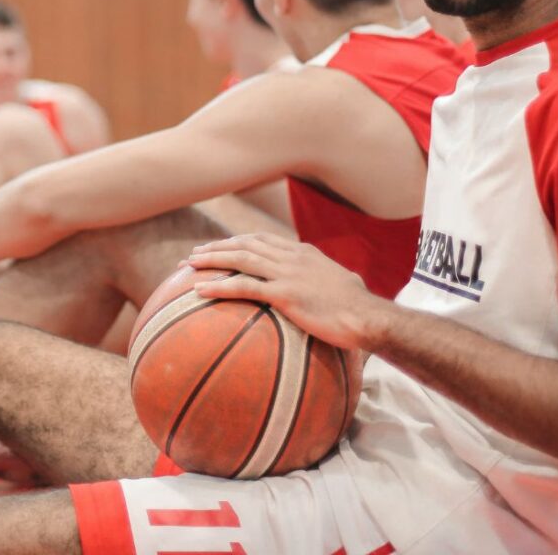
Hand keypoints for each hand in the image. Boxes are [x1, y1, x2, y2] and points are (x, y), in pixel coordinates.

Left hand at [188, 233, 388, 349]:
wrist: (368, 317)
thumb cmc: (358, 308)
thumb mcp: (340, 284)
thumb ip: (323, 280)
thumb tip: (322, 289)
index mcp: (303, 253)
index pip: (263, 239)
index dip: (238, 241)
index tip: (220, 246)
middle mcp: (292, 257)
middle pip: (245, 244)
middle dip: (216, 247)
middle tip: (194, 255)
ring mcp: (288, 273)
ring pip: (240, 258)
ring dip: (211, 260)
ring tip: (189, 265)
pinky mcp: (285, 293)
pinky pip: (244, 286)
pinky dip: (218, 285)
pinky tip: (199, 290)